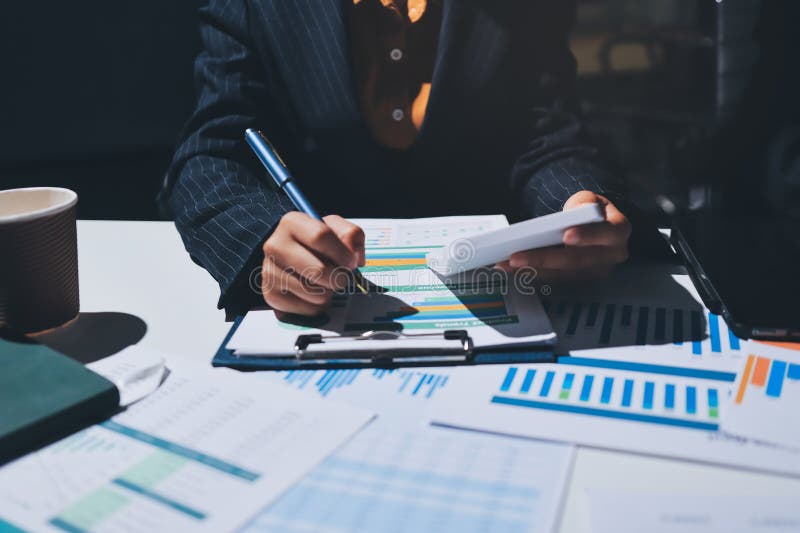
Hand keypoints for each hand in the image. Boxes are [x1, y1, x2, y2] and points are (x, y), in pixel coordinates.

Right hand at [261, 212, 364, 314]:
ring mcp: (269, 271)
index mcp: (291, 223)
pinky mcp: (271, 295)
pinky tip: (312, 293)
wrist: (291, 256)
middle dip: (338, 277)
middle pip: (317, 270)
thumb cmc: (316, 243)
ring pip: (314, 293)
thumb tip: (354, 257)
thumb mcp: (336, 229)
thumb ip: (352, 235)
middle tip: (340, 276)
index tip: (350, 262)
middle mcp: (275, 245)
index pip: (320, 236)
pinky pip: (307, 308)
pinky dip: (317, 305)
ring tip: (324, 283)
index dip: (342, 253)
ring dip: (328, 292)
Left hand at [497, 191, 630, 280]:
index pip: (605, 234)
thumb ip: (583, 203)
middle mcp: (611, 255)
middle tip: (516, 257)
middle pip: (577, 261)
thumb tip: (572, 214)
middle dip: (544, 258)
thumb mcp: (588, 199)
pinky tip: (512, 269)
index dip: (587, 236)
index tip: (566, 235)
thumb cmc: (589, 210)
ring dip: (533, 270)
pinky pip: (554, 280)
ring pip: (562, 274)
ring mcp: (595, 271)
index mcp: (618, 231)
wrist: (593, 224)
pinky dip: (532, 274)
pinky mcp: (579, 280)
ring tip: (506, 264)